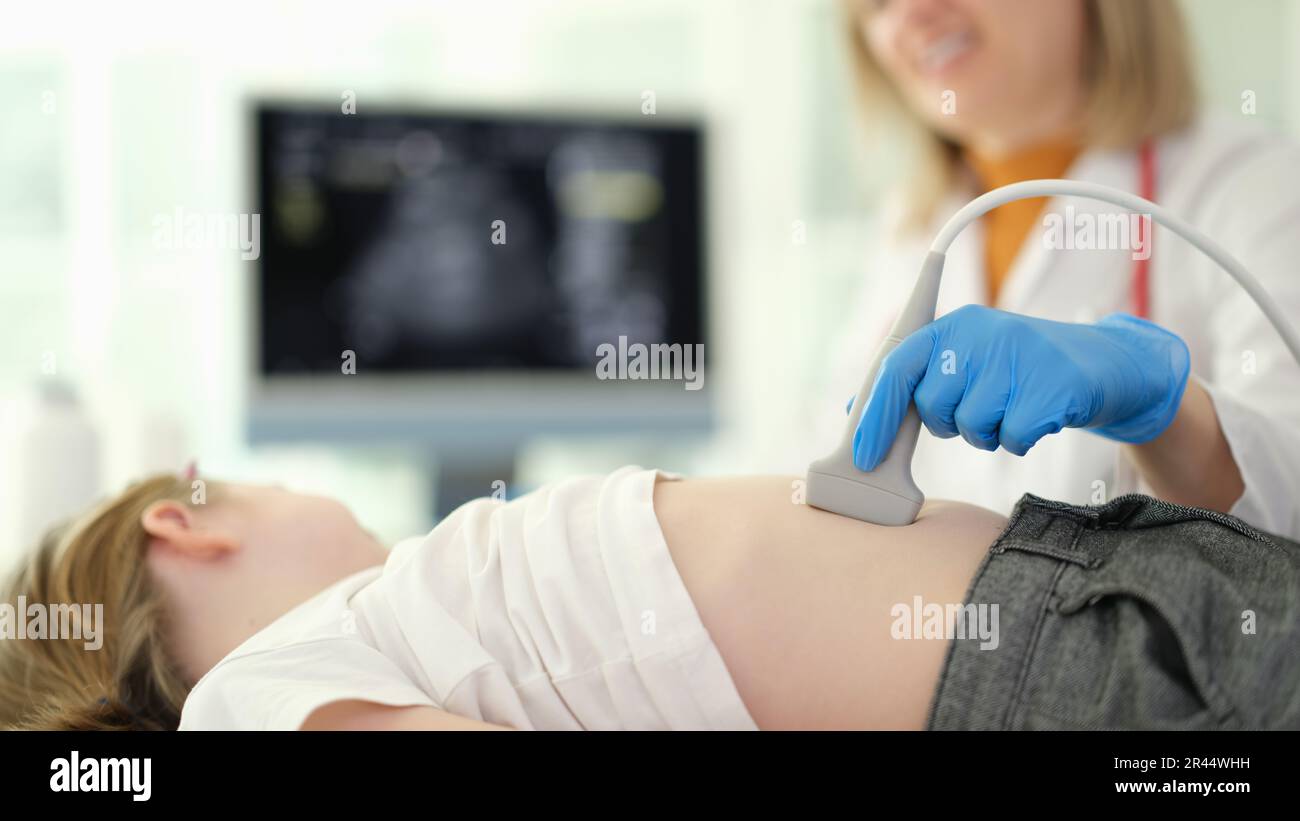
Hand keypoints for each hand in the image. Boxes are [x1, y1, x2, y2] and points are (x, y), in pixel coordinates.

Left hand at [852, 305, 1190, 470]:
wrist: (1102, 364)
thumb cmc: (1017, 371)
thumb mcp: (965, 362)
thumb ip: (914, 382)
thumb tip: (856, 410)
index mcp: (951, 326)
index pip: (896, 367)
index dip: (876, 414)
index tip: (861, 455)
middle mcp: (980, 333)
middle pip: (935, 407)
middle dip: (950, 424)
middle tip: (979, 410)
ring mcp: (1017, 357)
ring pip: (972, 427)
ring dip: (988, 434)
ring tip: (1012, 408)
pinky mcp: (1051, 385)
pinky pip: (1011, 439)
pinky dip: (1019, 441)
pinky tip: (1036, 418)